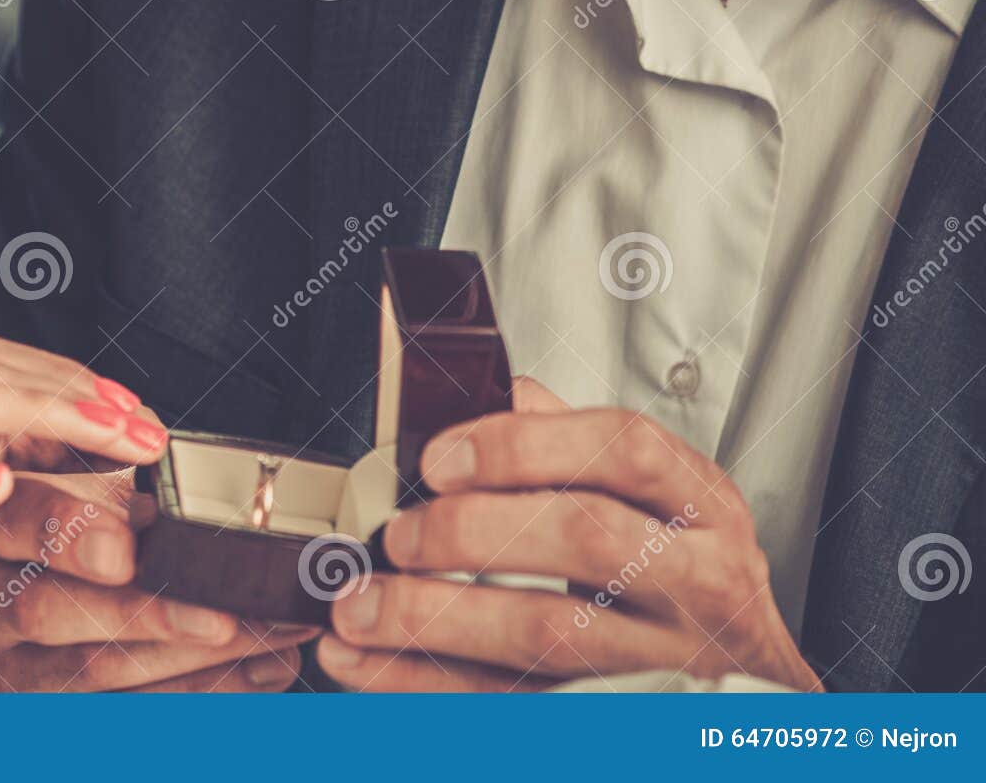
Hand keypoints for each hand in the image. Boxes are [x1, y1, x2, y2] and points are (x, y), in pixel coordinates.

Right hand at [0, 469, 316, 690]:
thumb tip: (158, 442)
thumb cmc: (72, 510)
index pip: (12, 525)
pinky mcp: (55, 708)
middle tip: (219, 618)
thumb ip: (108, 446)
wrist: (48, 574)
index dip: (67, 534)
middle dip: (145, 617)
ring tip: (266, 637)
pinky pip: (130, 710)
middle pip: (50, 613)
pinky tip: (266, 669)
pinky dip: (208, 692)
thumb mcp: (79, 463)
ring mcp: (17, 663)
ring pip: (95, 672)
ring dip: (192, 661)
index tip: (127, 549)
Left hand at [317, 378, 820, 691]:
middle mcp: (698, 581)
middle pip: (585, 539)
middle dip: (473, 531)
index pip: (624, 450)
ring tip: (359, 605)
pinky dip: (428, 687)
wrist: (754, 688)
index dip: (524, 446)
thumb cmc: (697, 584)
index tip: (440, 457)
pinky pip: (516, 705)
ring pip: (550, 636)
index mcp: (701, 506)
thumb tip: (506, 393)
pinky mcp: (622, 719)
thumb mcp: (671, 502)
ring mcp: (668, 660)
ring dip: (435, 618)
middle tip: (399, 533)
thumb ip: (586, 446)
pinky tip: (368, 669)